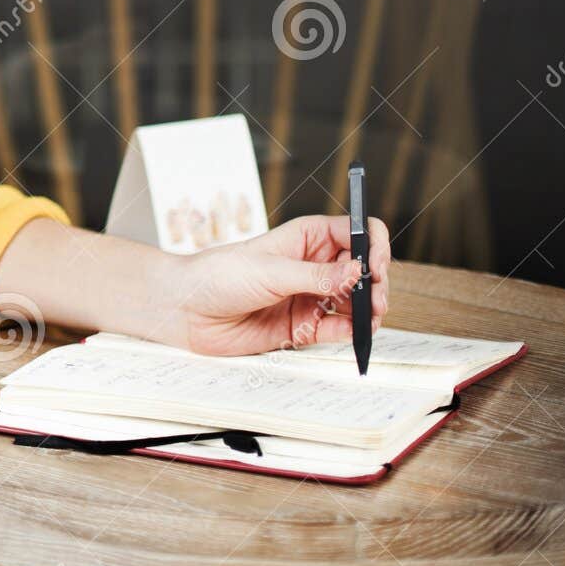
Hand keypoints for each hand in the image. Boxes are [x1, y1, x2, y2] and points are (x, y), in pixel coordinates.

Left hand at [168, 213, 391, 356]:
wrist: (188, 311)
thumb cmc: (219, 275)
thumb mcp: (270, 270)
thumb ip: (316, 276)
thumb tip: (356, 271)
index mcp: (307, 238)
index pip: (356, 232)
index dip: (373, 245)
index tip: (374, 264)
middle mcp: (314, 266)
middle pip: (363, 269)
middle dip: (376, 282)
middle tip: (374, 297)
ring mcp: (311, 297)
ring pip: (357, 301)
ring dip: (369, 309)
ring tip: (368, 315)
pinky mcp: (304, 327)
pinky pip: (338, 329)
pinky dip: (352, 332)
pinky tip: (354, 332)